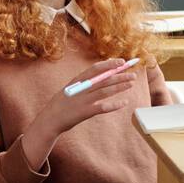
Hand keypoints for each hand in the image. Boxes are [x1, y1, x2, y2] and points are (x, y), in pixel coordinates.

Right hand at [21, 59, 137, 166]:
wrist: (50, 120)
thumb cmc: (62, 104)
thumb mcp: (71, 89)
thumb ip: (84, 82)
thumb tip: (100, 74)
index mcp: (77, 80)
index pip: (96, 68)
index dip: (110, 64)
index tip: (122, 62)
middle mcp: (81, 88)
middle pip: (104, 79)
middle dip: (120, 75)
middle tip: (133, 74)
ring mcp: (83, 100)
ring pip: (105, 91)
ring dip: (120, 86)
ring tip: (131, 83)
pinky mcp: (85, 112)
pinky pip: (103, 107)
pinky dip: (114, 104)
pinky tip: (124, 102)